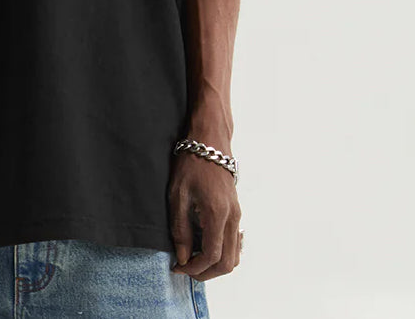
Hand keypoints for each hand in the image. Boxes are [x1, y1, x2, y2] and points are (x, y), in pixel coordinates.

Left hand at [168, 150, 240, 280]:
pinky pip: (235, 243)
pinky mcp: (236, 212)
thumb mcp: (178, 194)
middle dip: (206, 272)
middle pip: (228, 262)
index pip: (211, 255)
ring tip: (193, 259)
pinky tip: (205, 246)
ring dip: (215, 265)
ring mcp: (237, 215)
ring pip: (234, 255)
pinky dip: (223, 253)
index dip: (194, 268)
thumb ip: (181, 228)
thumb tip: (183, 256)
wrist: (210, 142)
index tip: (178, 267)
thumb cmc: (191, 163)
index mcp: (217, 213)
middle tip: (186, 268)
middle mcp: (232, 217)